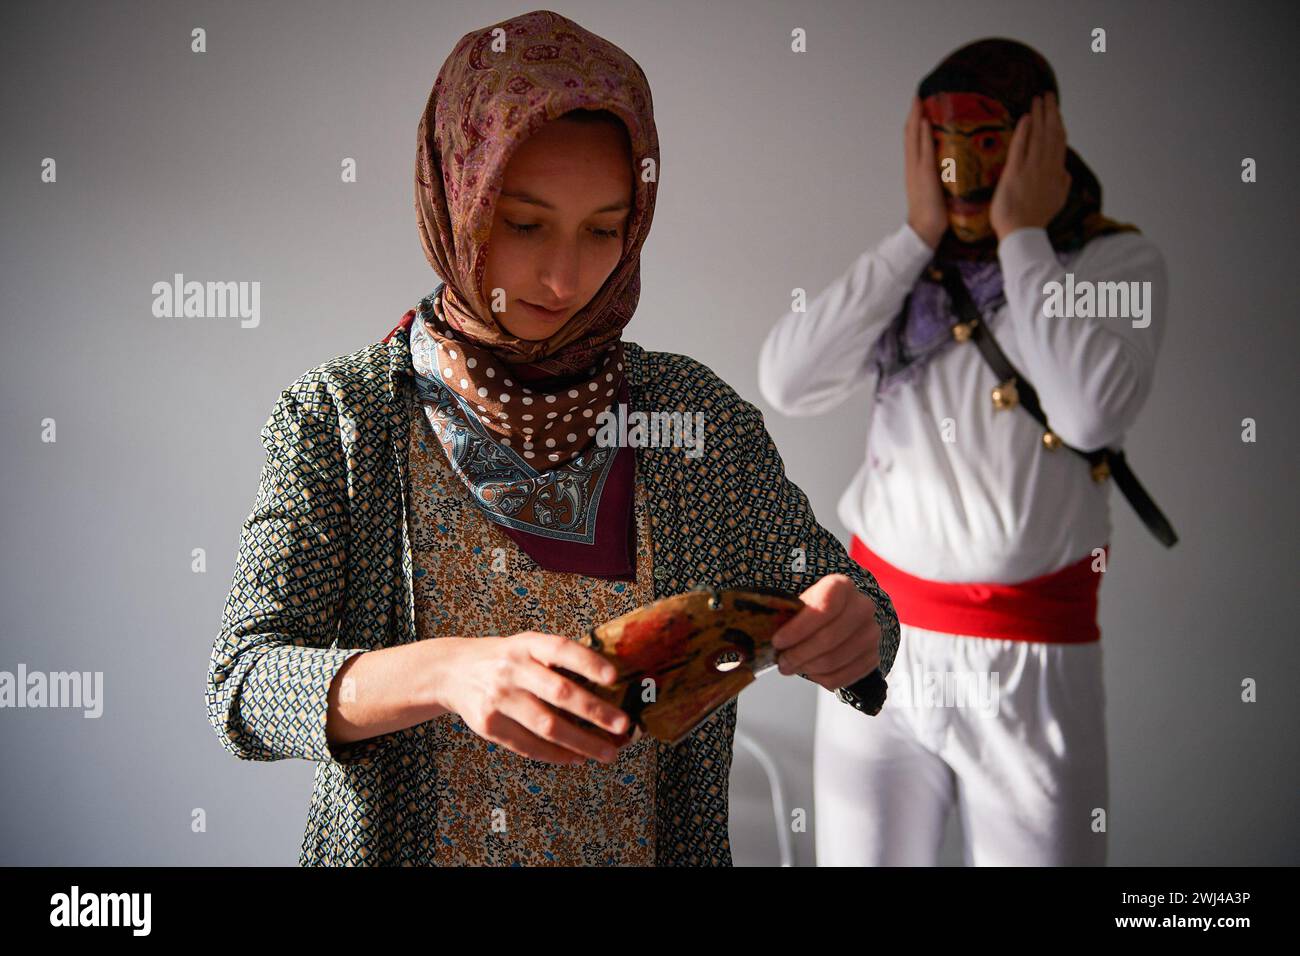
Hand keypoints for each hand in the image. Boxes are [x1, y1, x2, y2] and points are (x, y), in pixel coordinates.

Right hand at [434, 632, 632, 765]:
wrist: (453, 671)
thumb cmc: (505, 659)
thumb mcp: (527, 646)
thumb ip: (558, 660)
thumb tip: (608, 683)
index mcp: (527, 644)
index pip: (561, 650)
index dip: (588, 662)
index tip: (613, 677)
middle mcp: (512, 669)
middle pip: (558, 693)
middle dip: (594, 711)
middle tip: (622, 724)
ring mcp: (499, 698)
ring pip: (546, 726)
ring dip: (581, 742)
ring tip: (607, 752)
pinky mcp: (488, 725)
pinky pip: (528, 745)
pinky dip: (556, 755)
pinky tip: (577, 757)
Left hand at [770, 574, 880, 690]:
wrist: (844, 617)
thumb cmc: (813, 610)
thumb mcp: (800, 602)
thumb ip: (785, 613)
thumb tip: (760, 632)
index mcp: (842, 586)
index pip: (824, 607)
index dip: (798, 628)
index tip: (777, 641)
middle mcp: (863, 607)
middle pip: (829, 638)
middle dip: (799, 654)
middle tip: (781, 662)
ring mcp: (872, 634)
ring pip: (834, 660)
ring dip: (807, 668)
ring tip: (791, 666)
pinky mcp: (873, 658)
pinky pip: (843, 677)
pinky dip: (821, 679)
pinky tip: (810, 671)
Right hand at [904, 96, 947, 249]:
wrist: (924, 230)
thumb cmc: (934, 214)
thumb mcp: (938, 188)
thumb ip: (942, 174)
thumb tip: (955, 164)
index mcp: (916, 169)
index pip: (914, 140)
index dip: (916, 122)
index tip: (920, 105)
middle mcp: (913, 166)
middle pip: (910, 134)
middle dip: (914, 113)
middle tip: (918, 94)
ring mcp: (916, 169)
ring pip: (913, 138)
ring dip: (916, 117)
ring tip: (920, 100)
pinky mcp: (923, 175)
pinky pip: (923, 150)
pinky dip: (923, 134)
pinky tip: (926, 121)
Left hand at [990, 92, 1071, 239]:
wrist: (1022, 233)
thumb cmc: (1034, 219)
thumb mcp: (1056, 201)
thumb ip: (1062, 184)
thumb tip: (1066, 172)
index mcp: (1056, 174)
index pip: (1059, 143)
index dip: (1058, 124)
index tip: (1056, 111)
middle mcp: (1046, 168)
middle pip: (1051, 133)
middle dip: (1050, 112)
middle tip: (1047, 95)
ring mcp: (1031, 169)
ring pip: (1039, 136)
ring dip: (1039, 115)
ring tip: (1038, 99)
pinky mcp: (1015, 173)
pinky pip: (1021, 147)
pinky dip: (1025, 131)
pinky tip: (1026, 117)